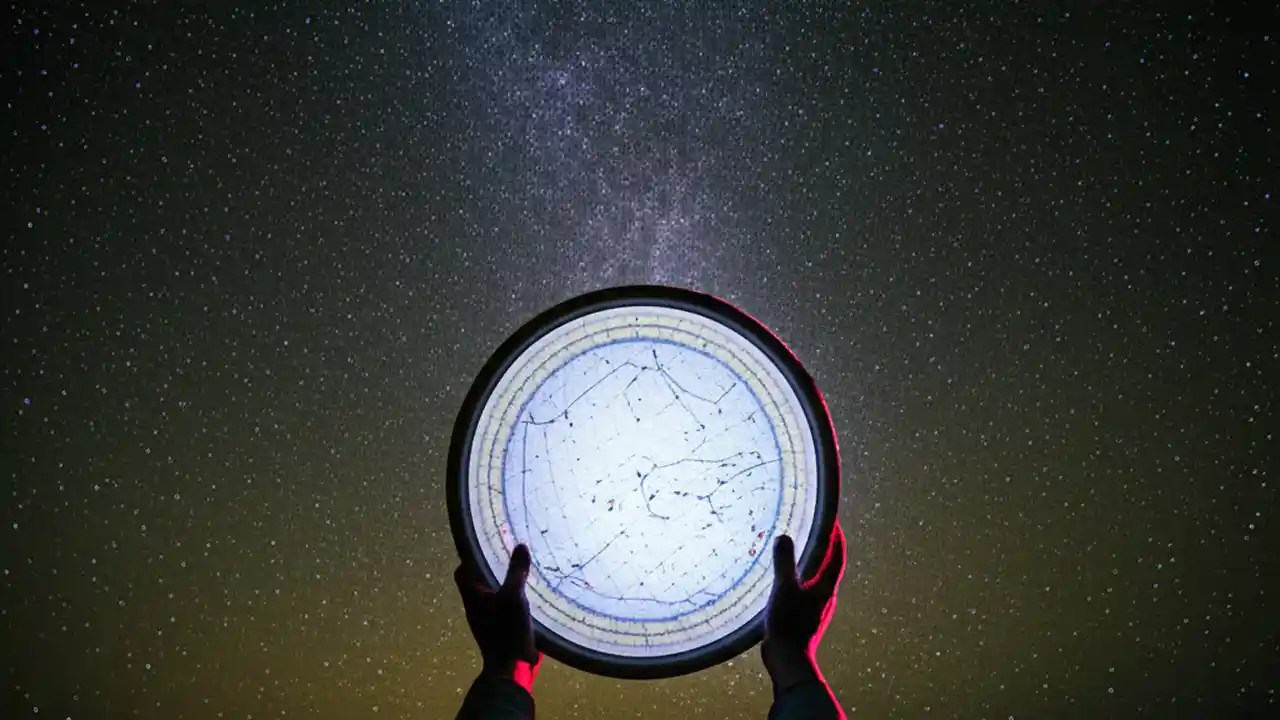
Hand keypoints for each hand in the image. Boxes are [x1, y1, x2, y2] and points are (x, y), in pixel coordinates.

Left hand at [454, 544, 542, 689]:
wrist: (511, 667)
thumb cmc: (506, 630)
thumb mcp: (513, 596)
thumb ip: (516, 572)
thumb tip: (520, 546)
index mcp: (471, 596)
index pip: (463, 571)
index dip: (471, 556)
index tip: (487, 542)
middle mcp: (474, 606)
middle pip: (477, 581)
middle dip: (489, 566)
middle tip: (507, 552)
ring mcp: (486, 618)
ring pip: (490, 593)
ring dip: (501, 582)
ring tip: (518, 569)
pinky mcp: (498, 628)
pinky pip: (501, 605)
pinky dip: (509, 596)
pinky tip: (525, 592)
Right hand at [761, 524, 846, 693]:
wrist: (788, 659)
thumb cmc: (789, 623)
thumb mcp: (784, 588)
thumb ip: (784, 561)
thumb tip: (784, 537)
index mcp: (826, 587)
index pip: (837, 555)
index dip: (836, 537)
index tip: (832, 520)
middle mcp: (826, 596)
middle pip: (830, 566)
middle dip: (824, 548)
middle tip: (812, 530)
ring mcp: (817, 609)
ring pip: (818, 580)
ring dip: (812, 565)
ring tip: (798, 552)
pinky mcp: (807, 618)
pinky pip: (807, 591)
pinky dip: (801, 579)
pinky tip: (787, 581)